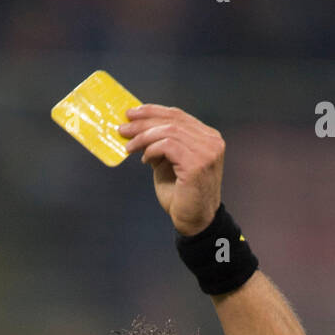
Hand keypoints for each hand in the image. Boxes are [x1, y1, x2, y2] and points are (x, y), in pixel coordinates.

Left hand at [118, 103, 224, 235]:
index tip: (132, 113)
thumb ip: (160, 145)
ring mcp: (206, 152)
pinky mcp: (197, 164)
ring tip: (129, 147)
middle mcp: (211, 141)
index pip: (178, 116)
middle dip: (144, 122)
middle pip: (172, 121)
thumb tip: (136, 129)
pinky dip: (152, 150)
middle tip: (123, 128)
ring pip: (169, 131)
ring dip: (144, 137)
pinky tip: (144, 159)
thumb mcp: (168, 164)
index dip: (153, 111)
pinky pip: (169, 146)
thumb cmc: (180, 195)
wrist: (193, 222)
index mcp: (207, 137)